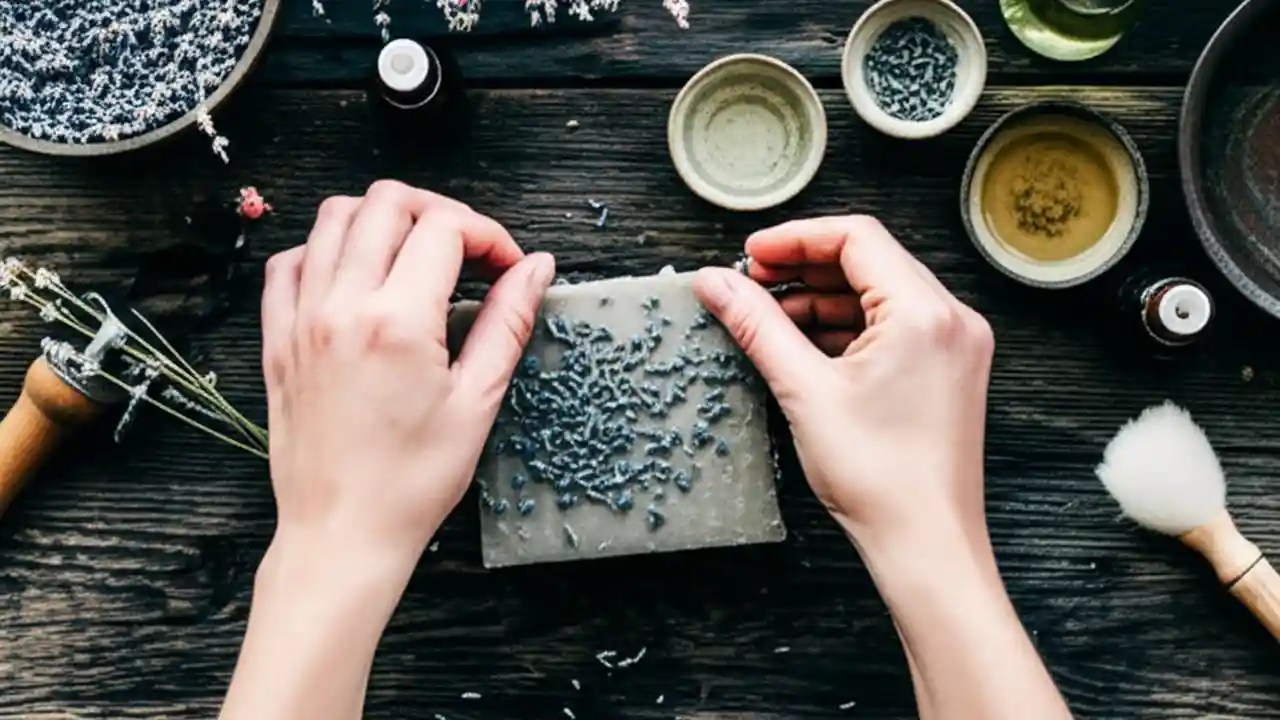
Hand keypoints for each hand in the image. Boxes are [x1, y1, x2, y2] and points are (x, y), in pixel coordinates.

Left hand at [260, 180, 554, 569]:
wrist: (342, 534)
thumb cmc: (411, 482)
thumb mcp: (476, 402)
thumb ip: (507, 323)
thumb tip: (535, 268)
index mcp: (396, 322)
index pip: (445, 229)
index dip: (489, 235)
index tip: (507, 267)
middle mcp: (341, 306)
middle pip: (387, 202)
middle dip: (439, 213)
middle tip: (467, 252)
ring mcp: (301, 319)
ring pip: (334, 217)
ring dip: (382, 219)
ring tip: (415, 254)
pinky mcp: (277, 339)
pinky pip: (289, 263)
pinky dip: (325, 249)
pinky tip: (357, 276)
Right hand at [694, 218, 1071, 719]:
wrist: (925, 544)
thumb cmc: (879, 478)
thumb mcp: (802, 390)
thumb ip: (756, 325)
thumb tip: (715, 282)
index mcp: (925, 312)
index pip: (856, 238)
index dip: (794, 239)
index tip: (750, 256)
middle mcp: (951, 319)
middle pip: (868, 261)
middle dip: (804, 269)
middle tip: (751, 285)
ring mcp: (954, 345)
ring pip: (878, 294)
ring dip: (822, 300)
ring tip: (769, 321)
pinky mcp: (947, 370)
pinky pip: (892, 326)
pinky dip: (847, 328)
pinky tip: (803, 347)